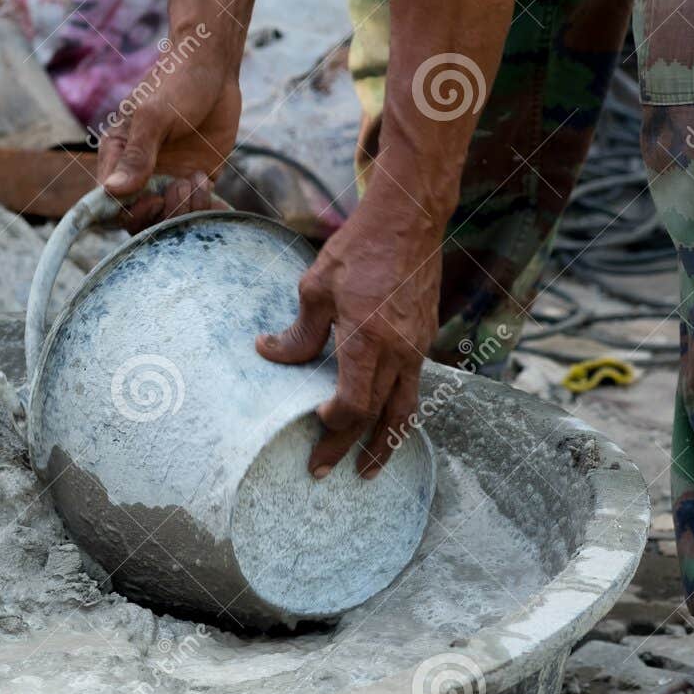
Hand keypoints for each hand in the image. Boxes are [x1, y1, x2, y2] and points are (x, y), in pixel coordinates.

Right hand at [96, 47, 240, 232]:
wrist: (214, 66)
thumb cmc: (176, 82)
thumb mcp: (154, 116)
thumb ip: (137, 155)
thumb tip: (112, 192)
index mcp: (117, 160)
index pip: (110, 205)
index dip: (129, 214)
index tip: (152, 200)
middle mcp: (139, 176)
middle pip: (139, 221)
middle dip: (161, 215)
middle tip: (180, 187)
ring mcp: (168, 180)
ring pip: (168, 220)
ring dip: (186, 210)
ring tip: (198, 178)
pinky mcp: (195, 180)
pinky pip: (196, 211)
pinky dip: (206, 213)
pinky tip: (215, 198)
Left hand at [255, 181, 441, 478]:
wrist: (409, 220)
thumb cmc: (358, 250)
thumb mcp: (314, 288)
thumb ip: (297, 332)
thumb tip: (268, 353)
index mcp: (368, 341)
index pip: (354, 405)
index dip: (334, 425)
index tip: (314, 422)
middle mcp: (398, 352)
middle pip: (376, 417)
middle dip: (348, 449)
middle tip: (322, 473)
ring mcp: (416, 348)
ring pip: (404, 410)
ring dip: (385, 444)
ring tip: (368, 470)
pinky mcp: (424, 340)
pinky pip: (413, 390)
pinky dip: (398, 415)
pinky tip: (385, 426)